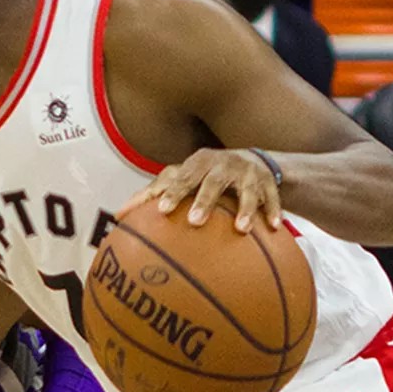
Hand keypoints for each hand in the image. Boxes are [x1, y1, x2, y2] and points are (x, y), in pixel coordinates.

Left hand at [140, 148, 282, 232]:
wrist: (253, 162)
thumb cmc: (206, 175)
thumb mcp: (184, 178)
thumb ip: (155, 194)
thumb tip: (118, 216)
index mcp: (198, 163)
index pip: (181, 176)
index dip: (172, 192)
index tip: (160, 210)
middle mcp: (222, 164)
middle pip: (212, 181)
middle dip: (204, 200)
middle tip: (194, 222)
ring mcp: (247, 173)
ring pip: (246, 191)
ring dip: (244, 209)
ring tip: (240, 229)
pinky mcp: (267, 183)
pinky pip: (272, 198)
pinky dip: (273, 211)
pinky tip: (274, 227)